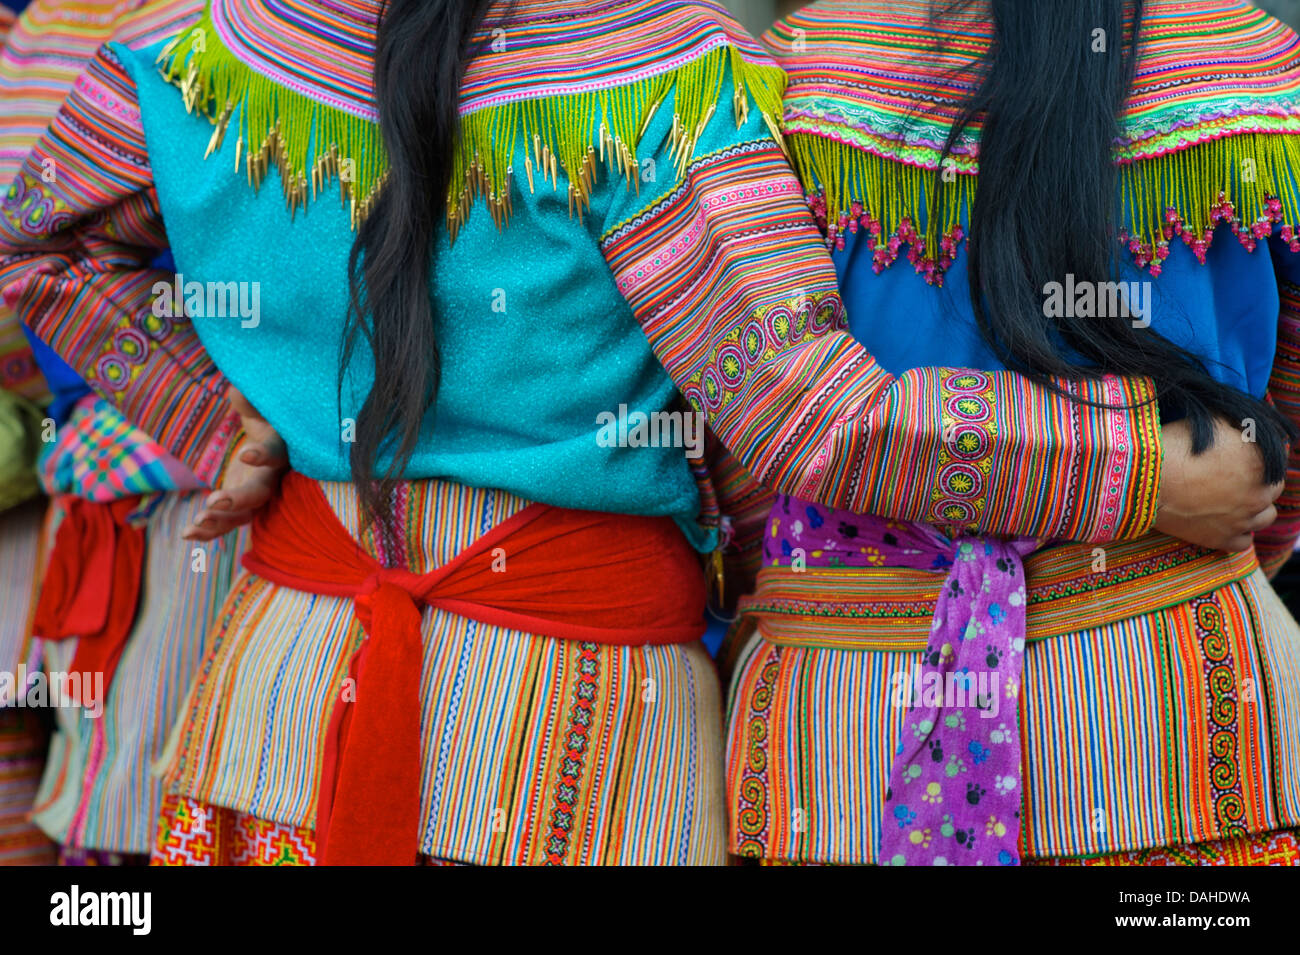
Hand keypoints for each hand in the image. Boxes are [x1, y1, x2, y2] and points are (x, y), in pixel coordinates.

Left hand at [182, 387, 287, 540]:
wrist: (274, 436)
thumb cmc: (266, 417)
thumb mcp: (260, 407)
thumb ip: (250, 401)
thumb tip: (237, 390)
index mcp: (282, 449)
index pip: (277, 452)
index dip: (264, 454)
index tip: (246, 454)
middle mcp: (275, 477)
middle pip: (262, 492)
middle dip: (239, 499)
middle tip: (214, 502)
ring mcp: (259, 496)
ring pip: (245, 514)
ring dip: (221, 521)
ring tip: (196, 522)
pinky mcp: (244, 507)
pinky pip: (229, 522)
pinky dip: (209, 531)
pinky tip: (187, 535)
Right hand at [1153, 417, 1283, 551]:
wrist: (1143, 481)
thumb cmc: (1173, 448)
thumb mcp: (1210, 423)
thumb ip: (1237, 426)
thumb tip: (1246, 428)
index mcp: (1261, 462)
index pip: (1277, 456)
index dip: (1258, 454)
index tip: (1241, 453)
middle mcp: (1259, 493)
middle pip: (1273, 488)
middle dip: (1258, 480)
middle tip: (1233, 474)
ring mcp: (1242, 520)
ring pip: (1265, 516)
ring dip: (1254, 507)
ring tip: (1233, 499)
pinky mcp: (1221, 539)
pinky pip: (1244, 542)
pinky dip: (1238, 532)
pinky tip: (1224, 521)